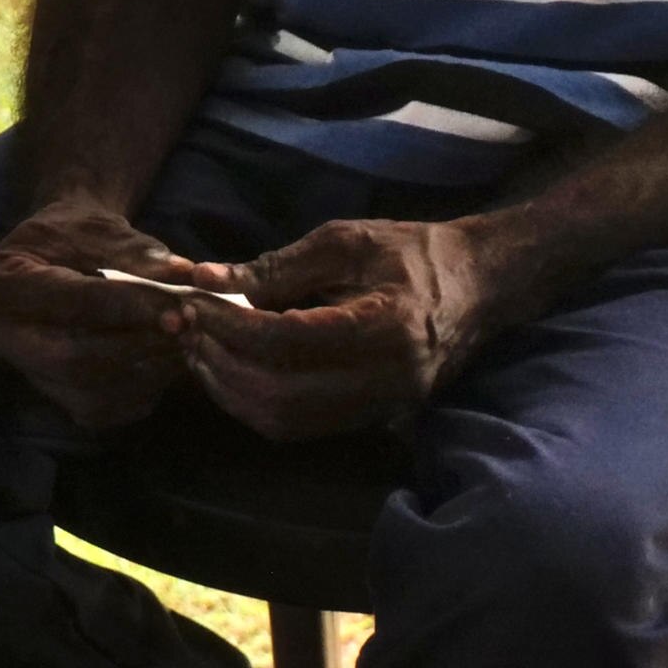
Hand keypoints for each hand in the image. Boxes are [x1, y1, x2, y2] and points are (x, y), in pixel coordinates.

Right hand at [0, 193, 248, 428]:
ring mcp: (22, 372)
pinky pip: (102, 409)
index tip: (178, 305)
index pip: (67, 302)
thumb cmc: (70, 236)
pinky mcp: (52, 397)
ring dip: (148, 370)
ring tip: (186, 341)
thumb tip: (181, 273)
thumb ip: (132, 249)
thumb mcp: (94, 226)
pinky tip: (167, 361)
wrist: (53, 260)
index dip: (126, 307)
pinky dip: (142, 390)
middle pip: (73, 359)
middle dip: (138, 345)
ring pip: (90, 392)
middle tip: (188, 326)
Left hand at [178, 217, 502, 440]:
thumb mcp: (347, 240)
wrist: (479, 286)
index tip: (196, 303)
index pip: (290, 340)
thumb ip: (276, 266)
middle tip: (187, 330)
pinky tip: (232, 370)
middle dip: (221, 365)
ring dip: (230, 392)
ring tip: (200, 350)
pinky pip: (301, 427)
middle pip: (282, 396)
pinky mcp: (372, 419)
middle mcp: (388, 379)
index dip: (232, 325)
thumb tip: (207, 279)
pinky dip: (255, 404)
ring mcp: (382, 407)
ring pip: (287, 422)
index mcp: (387, 326)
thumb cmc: (413, 252)